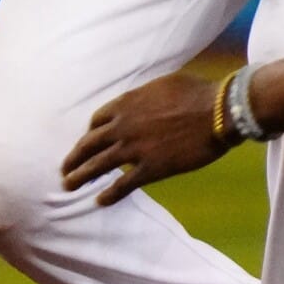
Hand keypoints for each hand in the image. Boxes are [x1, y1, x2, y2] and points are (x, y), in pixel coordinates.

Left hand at [62, 72, 241, 205]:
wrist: (219, 111)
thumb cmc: (198, 92)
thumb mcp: (165, 83)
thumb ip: (146, 95)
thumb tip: (145, 99)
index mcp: (126, 103)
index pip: (96, 120)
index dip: (89, 132)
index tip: (88, 141)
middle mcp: (123, 126)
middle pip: (88, 144)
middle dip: (74, 157)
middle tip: (65, 168)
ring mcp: (134, 149)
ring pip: (97, 166)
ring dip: (80, 177)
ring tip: (69, 186)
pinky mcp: (150, 168)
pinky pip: (122, 185)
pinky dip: (108, 194)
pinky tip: (99, 200)